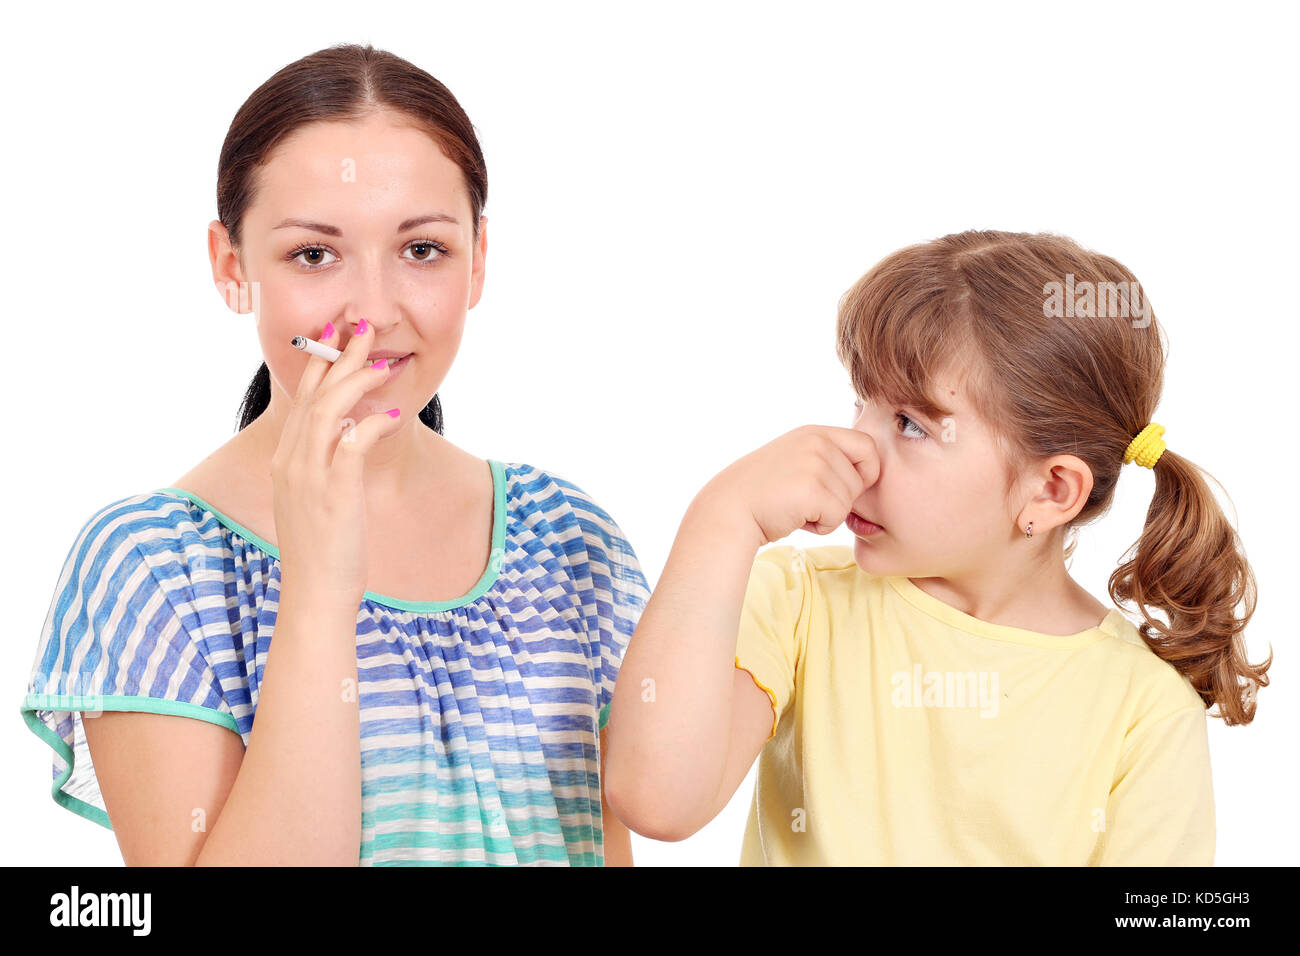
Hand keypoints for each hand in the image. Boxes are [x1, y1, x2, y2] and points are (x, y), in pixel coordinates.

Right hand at [269, 319, 401, 607]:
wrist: (316, 593)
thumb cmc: (323, 550)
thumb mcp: (314, 499)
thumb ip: (325, 466)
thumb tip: (350, 438)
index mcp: (286, 460)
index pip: (301, 398)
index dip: (318, 363)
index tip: (334, 334)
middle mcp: (293, 461)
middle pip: (314, 394)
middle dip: (338, 356)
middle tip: (362, 327)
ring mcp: (310, 476)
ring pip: (329, 410)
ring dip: (356, 380)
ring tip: (382, 360)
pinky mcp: (335, 493)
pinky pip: (353, 444)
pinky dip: (372, 424)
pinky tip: (392, 414)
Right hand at [701, 425, 879, 547]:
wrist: (729, 509)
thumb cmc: (763, 493)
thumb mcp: (795, 459)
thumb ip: (826, 459)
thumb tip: (870, 474)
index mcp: (815, 432)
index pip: (868, 446)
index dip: (865, 471)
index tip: (844, 488)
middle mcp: (818, 442)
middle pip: (863, 478)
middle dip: (842, 499)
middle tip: (808, 502)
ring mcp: (815, 463)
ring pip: (850, 501)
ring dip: (828, 514)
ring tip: (796, 508)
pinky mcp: (812, 488)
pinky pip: (838, 517)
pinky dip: (820, 527)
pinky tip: (794, 518)